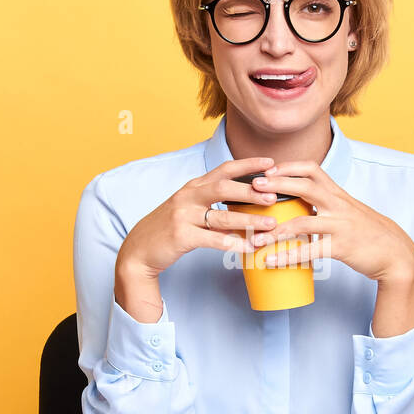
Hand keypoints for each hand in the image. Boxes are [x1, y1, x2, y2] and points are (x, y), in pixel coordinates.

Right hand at [114, 157, 278, 321]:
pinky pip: (212, 239)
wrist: (139, 250)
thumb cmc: (169, 228)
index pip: (224, 169)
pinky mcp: (181, 236)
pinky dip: (233, 243)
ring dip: (249, 221)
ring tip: (271, 225)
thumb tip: (246, 199)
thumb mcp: (188, 207)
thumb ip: (212, 200)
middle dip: (252, 191)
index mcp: (193, 187)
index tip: (271, 163)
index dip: (248, 165)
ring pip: (222, 216)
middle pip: (224, 188)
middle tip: (274, 196)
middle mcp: (188, 197)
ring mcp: (183, 216)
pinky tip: (249, 247)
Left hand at [248, 162, 413, 284]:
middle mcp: (338, 205)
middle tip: (252, 188)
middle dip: (276, 185)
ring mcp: (340, 225)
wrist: (395, 254)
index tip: (267, 169)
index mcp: (338, 194)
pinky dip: (288, 256)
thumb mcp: (349, 211)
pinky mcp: (341, 247)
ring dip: (274, 230)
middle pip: (304, 186)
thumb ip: (328, 205)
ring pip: (302, 222)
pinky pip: (310, 251)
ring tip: (254, 238)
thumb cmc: (369, 233)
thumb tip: (301, 204)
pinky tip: (271, 262)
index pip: (312, 169)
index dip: (288, 167)